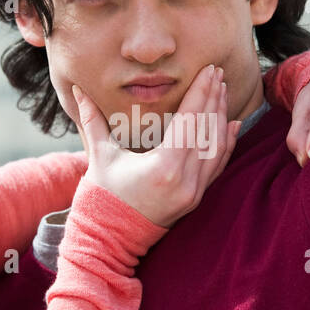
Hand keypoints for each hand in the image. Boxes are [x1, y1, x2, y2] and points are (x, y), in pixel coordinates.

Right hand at [71, 64, 238, 227]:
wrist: (109, 239)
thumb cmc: (101, 196)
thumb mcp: (99, 155)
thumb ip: (92, 119)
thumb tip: (77, 89)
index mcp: (164, 166)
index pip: (190, 120)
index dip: (201, 92)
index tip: (209, 70)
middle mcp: (185, 180)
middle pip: (207, 130)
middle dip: (213, 99)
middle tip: (218, 73)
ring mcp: (193, 192)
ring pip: (216, 147)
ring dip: (221, 118)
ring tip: (223, 92)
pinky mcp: (195, 198)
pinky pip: (217, 166)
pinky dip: (226, 144)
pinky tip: (232, 125)